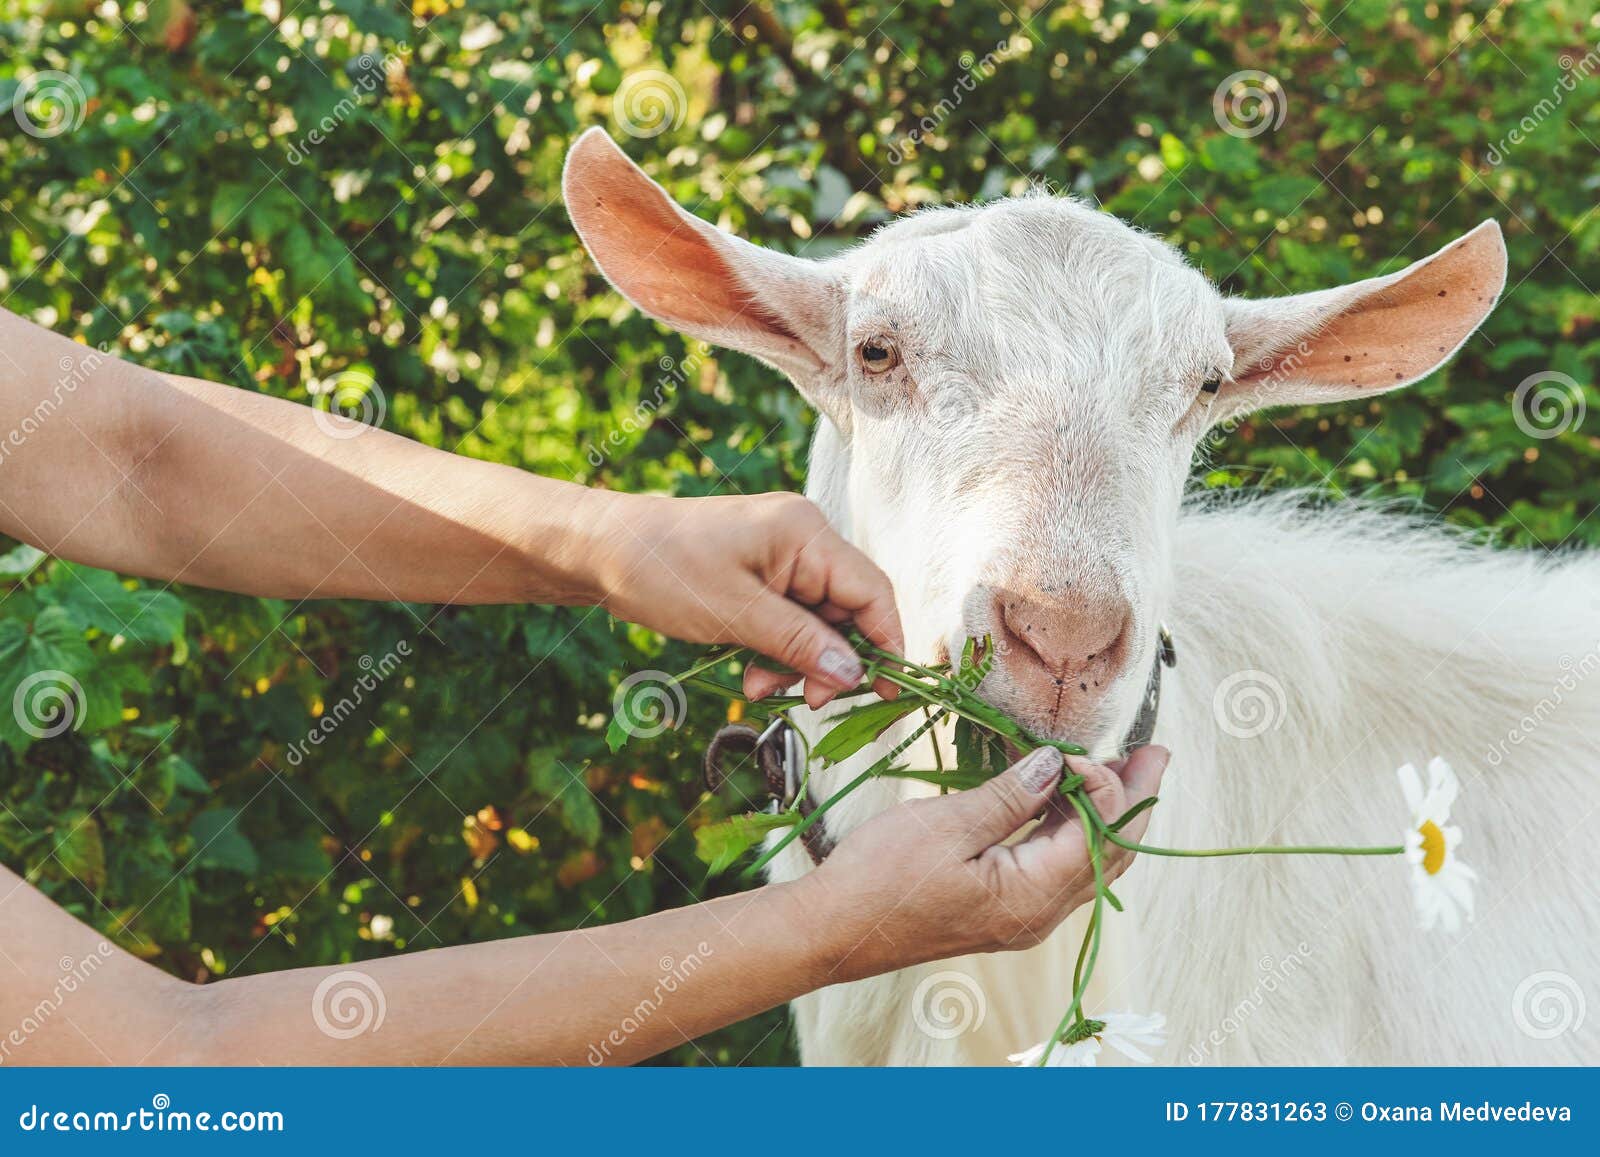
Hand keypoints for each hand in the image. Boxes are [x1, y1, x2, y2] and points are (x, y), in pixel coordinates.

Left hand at [588, 491, 903, 706]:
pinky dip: (777, 651)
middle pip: (848, 611)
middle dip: (829, 661)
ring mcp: (782, 556)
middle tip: (807, 700)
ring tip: (759, 687)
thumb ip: (800, 644)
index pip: (872, 592)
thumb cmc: (665, 571)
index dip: (886, 644)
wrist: (602, 550)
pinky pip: (790, 619)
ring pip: (818, 622)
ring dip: (798, 662)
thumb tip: (854, 675)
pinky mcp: (761, 574)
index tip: (886, 693)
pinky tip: (752, 673)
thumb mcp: (736, 614)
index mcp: (806, 534)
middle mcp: (803, 539)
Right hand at [801, 746, 1169, 981]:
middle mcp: (1039, 915)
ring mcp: (1023, 918)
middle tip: (1155, 754)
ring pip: (1089, 865)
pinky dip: (1074, 832)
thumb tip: (1059, 766)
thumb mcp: (948, 825)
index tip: (1075, 748)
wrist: (834, 930)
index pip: (1101, 834)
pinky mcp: (1003, 912)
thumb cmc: (880, 879)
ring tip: (1122, 771)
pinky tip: (1066, 803)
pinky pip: (1059, 871)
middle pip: (1110, 855)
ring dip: (1107, 816)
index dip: (1102, 783)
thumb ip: (1012, 796)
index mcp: (1032, 895)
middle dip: (1135, 801)